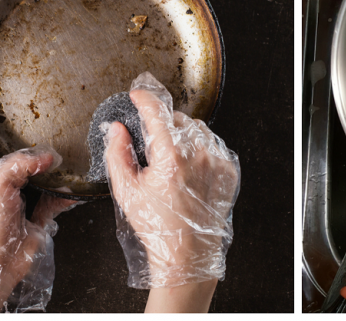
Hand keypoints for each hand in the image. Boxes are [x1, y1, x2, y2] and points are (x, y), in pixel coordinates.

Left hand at [0, 147, 78, 311]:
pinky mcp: (39, 214)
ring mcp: (24, 199)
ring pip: (45, 180)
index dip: (9, 137)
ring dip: (57, 176)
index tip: (28, 129)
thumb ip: (20, 163)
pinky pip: (57, 200)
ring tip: (68, 167)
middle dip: (41, 156)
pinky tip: (72, 191)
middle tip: (55, 146)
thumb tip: (46, 157)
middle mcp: (5, 185)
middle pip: (26, 162)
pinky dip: (66, 196)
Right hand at [105, 72, 239, 290]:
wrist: (188, 252)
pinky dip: (201, 147)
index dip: (145, 98)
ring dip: (183, 133)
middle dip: (163, 123)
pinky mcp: (228, 170)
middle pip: (179, 119)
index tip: (138, 94)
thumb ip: (117, 154)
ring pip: (199, 129)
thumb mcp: (126, 190)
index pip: (158, 112)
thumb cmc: (157, 224)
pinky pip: (214, 145)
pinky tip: (189, 165)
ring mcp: (217, 161)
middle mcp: (198, 154)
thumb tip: (116, 128)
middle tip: (152, 142)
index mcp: (171, 156)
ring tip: (171, 156)